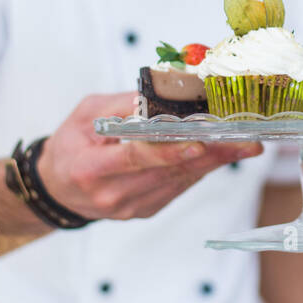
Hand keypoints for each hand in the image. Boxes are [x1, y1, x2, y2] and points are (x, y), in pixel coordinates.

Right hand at [36, 93, 261, 219]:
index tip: (200, 142)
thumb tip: (163, 92)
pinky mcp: (145, 210)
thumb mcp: (85, 114)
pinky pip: (178, 186)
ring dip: (214, 162)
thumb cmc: (70, 146)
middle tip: (245, 141)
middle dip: (211, 154)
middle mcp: (113, 193)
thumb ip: (122, 105)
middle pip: (168, 171)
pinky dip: (199, 169)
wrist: (57, 189)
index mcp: (91, 168)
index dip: (170, 151)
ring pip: (180, 180)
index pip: (136, 158)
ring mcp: (131, 207)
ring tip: (243, 144)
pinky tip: (220, 154)